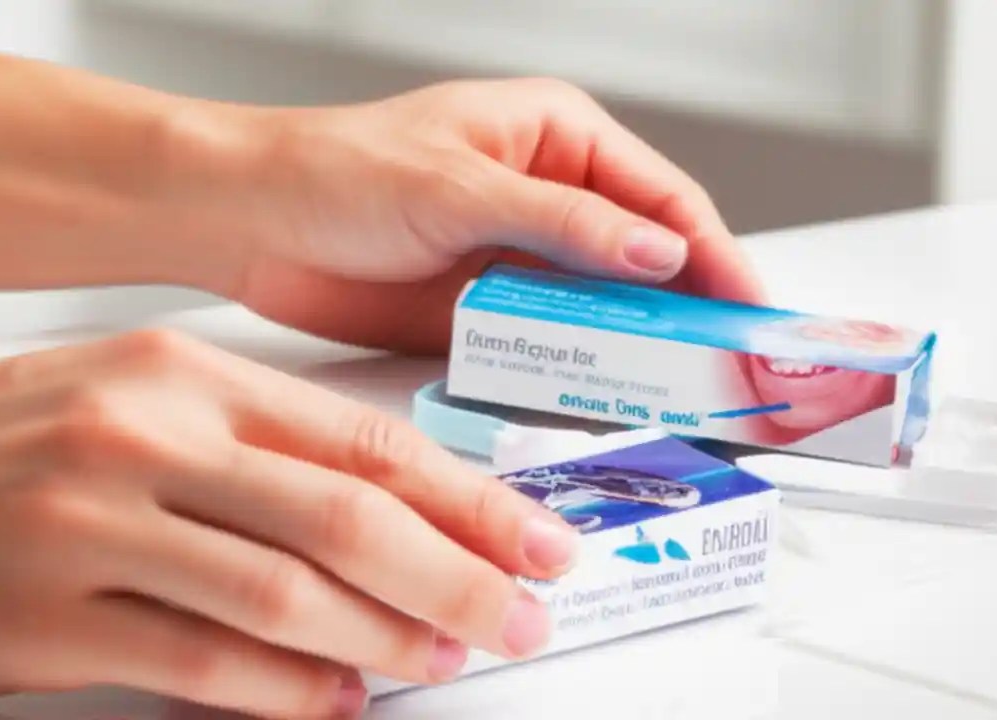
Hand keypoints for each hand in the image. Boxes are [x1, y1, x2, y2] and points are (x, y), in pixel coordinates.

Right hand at [0, 330, 577, 717]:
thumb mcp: (130, 401)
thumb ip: (254, 449)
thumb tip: (384, 509)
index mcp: (179, 373)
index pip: (362, 439)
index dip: (467, 498)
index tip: (533, 538)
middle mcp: (144, 435)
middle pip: (347, 516)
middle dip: (458, 575)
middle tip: (521, 613)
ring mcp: (94, 524)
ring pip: (288, 594)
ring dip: (387, 639)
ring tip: (448, 661)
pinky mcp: (50, 615)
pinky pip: (203, 663)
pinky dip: (288, 693)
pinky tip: (338, 702)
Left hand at [177, 78, 765, 353]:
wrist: (248, 225)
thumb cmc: (335, 172)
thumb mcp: (459, 189)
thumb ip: (562, 224)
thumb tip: (659, 250)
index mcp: (555, 136)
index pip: (662, 196)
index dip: (714, 252)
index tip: (748, 308)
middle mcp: (548, 196)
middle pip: (646, 255)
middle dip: (689, 306)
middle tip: (726, 363)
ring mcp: (519, 257)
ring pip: (605, 305)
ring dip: (638, 344)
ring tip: (679, 390)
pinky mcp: (489, 308)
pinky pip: (553, 342)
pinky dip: (580, 368)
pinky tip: (603, 394)